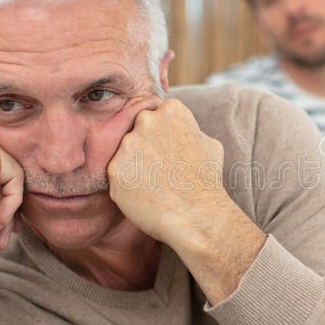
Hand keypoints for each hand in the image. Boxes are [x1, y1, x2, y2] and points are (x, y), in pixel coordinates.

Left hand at [108, 98, 228, 248]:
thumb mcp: (210, 144)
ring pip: (126, 153)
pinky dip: (129, 186)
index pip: (158, 114)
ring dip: (136, 166)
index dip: (164, 134)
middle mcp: (145, 121)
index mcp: (171, 110)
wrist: (197, 215)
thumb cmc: (207, 181)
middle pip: (138, 129)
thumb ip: (190, 130)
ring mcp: (127, 145)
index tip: (170, 150)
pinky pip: (119, 175)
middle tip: (161, 168)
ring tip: (155, 185)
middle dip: (146, 145)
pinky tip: (146, 196)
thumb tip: (184, 131)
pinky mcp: (114, 170)